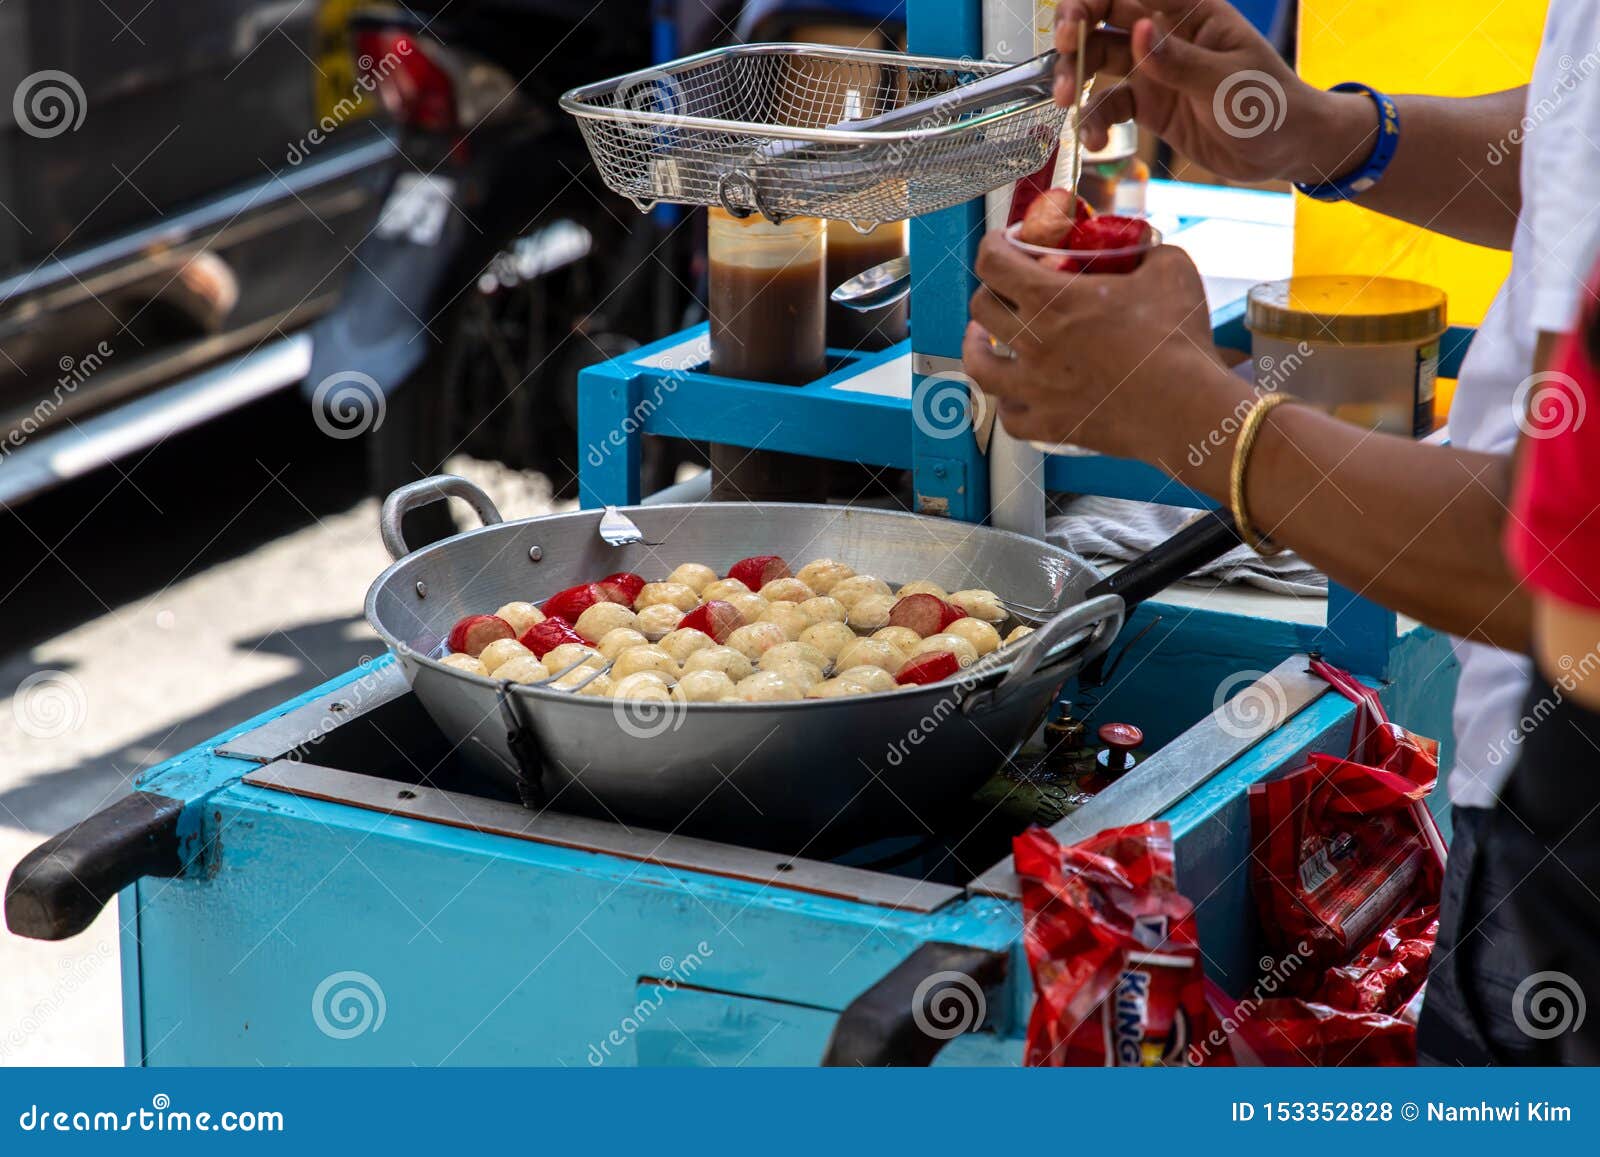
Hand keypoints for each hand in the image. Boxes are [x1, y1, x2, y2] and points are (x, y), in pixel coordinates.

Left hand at [962, 232, 1243, 482]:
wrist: (1183, 409)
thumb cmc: (1177, 340)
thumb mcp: (1170, 270)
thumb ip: (1147, 250)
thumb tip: (1141, 246)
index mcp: (1053, 300)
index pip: (993, 262)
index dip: (991, 246)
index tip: (1002, 244)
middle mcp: (1034, 342)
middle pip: (980, 309)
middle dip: (989, 292)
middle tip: (1003, 291)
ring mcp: (1036, 388)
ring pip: (978, 366)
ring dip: (975, 347)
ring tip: (982, 340)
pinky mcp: (1050, 425)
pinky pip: (1009, 418)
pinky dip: (1007, 404)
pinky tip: (1015, 396)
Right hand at [1053, 0, 1376, 185]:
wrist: (1285, 149)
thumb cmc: (1270, 104)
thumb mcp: (1227, 82)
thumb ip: (1180, 61)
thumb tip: (1138, 30)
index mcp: (1189, 9)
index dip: (1092, 0)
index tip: (1074, 26)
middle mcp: (1164, 32)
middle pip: (1102, 19)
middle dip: (1074, 35)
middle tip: (1063, 58)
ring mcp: (1152, 69)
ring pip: (1096, 61)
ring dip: (1074, 80)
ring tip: (1066, 107)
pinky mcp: (1148, 105)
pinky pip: (1108, 105)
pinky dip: (1094, 122)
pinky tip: (1095, 142)